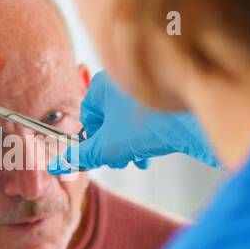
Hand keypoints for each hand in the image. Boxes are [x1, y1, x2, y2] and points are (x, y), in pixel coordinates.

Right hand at [48, 71, 218, 173]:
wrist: (193, 122)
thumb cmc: (148, 126)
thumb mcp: (106, 147)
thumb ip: (81, 157)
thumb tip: (56, 166)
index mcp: (102, 85)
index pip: (87, 114)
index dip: (91, 139)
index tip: (98, 155)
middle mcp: (123, 82)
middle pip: (109, 119)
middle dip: (113, 144)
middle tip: (119, 160)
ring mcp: (146, 88)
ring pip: (129, 121)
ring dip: (129, 145)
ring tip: (136, 160)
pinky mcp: (165, 100)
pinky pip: (148, 119)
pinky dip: (146, 137)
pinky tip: (150, 153)